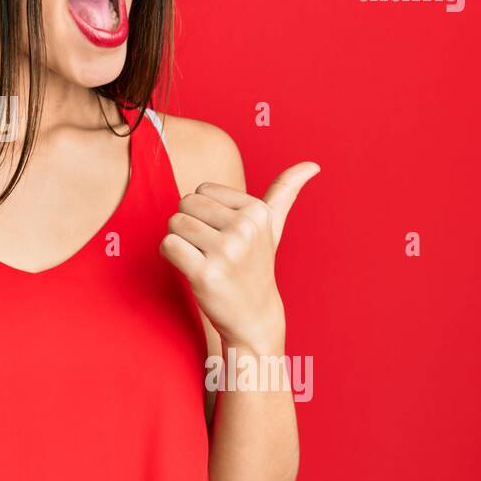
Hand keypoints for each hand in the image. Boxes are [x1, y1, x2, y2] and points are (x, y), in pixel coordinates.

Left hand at [159, 162, 319, 351]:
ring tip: (202, 259)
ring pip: (174, 224)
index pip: (201, 190)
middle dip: (189, 225)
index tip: (223, 234)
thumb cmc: (256, 265)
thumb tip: (312, 164)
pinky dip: (170, 256)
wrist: (254, 317)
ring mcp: (226, 252)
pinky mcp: (206, 274)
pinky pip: (168, 245)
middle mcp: (244, 228)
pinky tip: (190, 269)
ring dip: (180, 241)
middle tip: (210, 249)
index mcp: (257, 211)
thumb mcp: (272, 226)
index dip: (203, 212)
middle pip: (184, 203)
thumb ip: (285, 192)